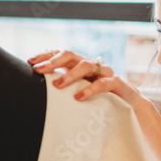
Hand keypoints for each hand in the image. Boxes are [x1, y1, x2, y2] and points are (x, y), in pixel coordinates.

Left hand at [28, 49, 145, 110]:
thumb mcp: (78, 93)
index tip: (29, 61)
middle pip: (70, 55)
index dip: (45, 55)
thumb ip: (63, 91)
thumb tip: (36, 95)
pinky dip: (90, 90)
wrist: (131, 107)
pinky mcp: (117, 84)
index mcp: (79, 66)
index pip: (60, 54)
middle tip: (38, 70)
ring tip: (56, 85)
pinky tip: (78, 98)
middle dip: (53, 61)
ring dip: (69, 75)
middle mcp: (91, 65)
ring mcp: (104, 72)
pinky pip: (103, 83)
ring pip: (85, 66)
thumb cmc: (99, 100)